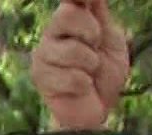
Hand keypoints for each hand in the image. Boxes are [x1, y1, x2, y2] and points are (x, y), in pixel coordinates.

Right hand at [31, 0, 128, 130]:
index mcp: (70, 21)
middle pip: (66, 15)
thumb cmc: (105, 74)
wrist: (97, 108)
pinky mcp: (39, 77)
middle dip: (91, 32)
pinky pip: (69, 76)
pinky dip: (83, 84)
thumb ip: (100, 15)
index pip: (70, 0)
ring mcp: (42, 55)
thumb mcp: (112, 39)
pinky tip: (80, 88)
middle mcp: (52, 34)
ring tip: (89, 73)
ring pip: (71, 50)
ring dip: (90, 64)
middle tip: (95, 49)